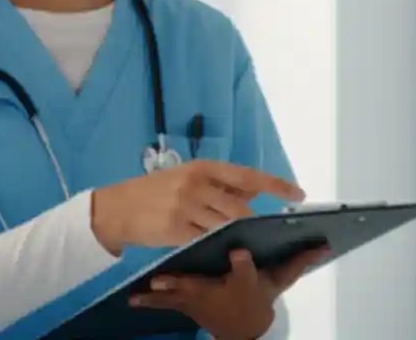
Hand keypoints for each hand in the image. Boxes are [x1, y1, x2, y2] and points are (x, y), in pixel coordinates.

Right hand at [90, 160, 304, 253]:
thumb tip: (253, 193)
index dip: (275, 185)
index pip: (248, 176)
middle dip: (254, 223)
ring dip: (235, 236)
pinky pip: (205, 241)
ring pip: (225, 227)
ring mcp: (186, 207)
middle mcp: (197, 185)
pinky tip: (218, 248)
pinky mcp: (175, 230)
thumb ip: (220, 186)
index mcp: (203, 168)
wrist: (117, 207)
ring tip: (242, 241)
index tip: (298, 193)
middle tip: (266, 231)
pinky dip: (215, 245)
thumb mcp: (188, 178)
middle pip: (239, 209)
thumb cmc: (157, 191)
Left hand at [129, 246, 329, 339]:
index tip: (217, 263)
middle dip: (175, 287)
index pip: (234, 275)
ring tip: (135, 296)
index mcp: (240, 284)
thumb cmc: (256, 299)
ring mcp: (195, 303)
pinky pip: (163, 303)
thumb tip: (322, 245)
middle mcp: (214, 296)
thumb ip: (297, 262)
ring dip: (155, 297)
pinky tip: (131, 299)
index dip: (225, 272)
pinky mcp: (183, 305)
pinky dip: (149, 301)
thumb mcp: (275, 282)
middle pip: (193, 291)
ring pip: (172, 299)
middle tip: (159, 282)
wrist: (244, 329)